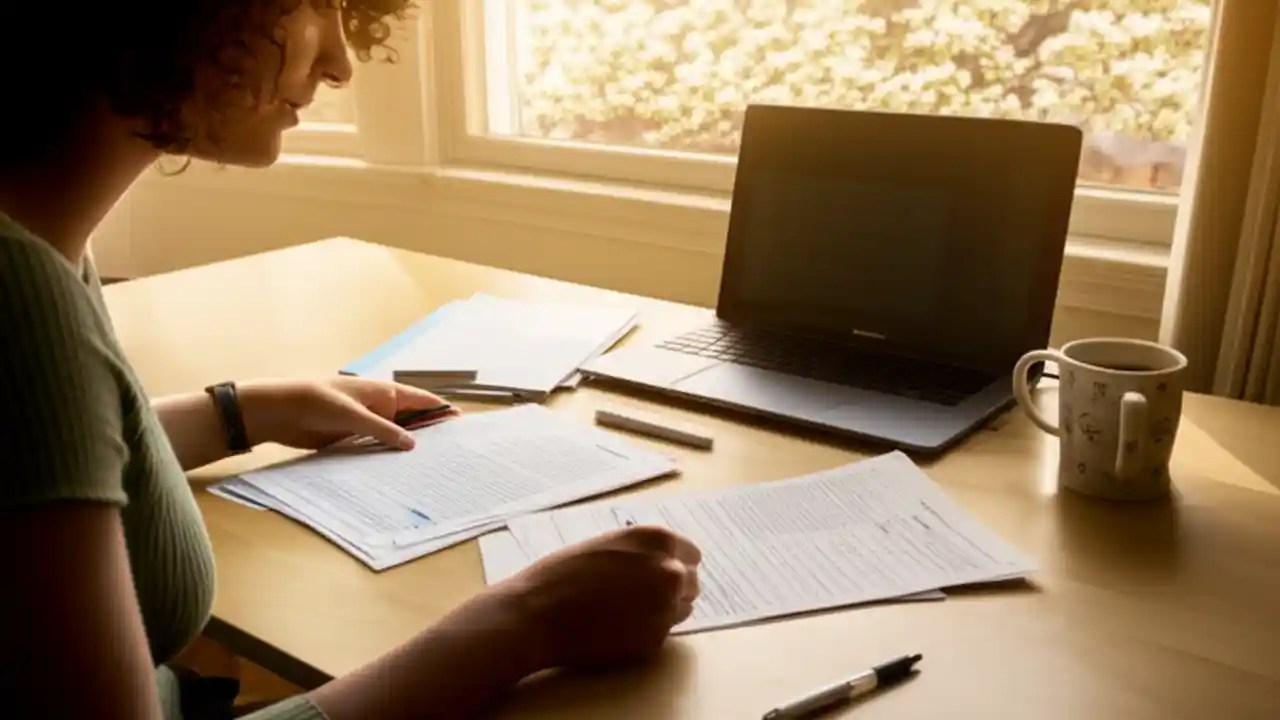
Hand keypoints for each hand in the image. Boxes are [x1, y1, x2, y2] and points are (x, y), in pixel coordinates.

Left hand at [237, 376, 454, 450]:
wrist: (281, 412)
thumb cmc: (317, 402)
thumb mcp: (354, 415)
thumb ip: (384, 430)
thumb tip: (412, 444)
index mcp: (383, 392)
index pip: (421, 400)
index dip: (441, 410)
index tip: (461, 422)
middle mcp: (379, 407)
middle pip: (412, 420)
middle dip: (429, 433)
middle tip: (450, 452)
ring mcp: (366, 423)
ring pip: (395, 437)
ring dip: (408, 448)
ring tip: (430, 466)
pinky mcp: (353, 439)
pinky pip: (378, 448)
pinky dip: (388, 457)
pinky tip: (399, 471)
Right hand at [501, 525, 701, 669]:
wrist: (537, 614)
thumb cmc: (561, 574)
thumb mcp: (607, 545)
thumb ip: (640, 551)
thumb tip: (659, 563)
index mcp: (657, 539)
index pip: (691, 554)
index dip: (673, 563)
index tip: (658, 572)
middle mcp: (669, 571)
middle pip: (690, 582)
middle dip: (671, 587)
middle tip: (638, 594)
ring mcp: (665, 607)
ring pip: (681, 609)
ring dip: (662, 609)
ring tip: (622, 609)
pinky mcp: (655, 640)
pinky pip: (662, 633)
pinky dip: (645, 631)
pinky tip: (614, 627)